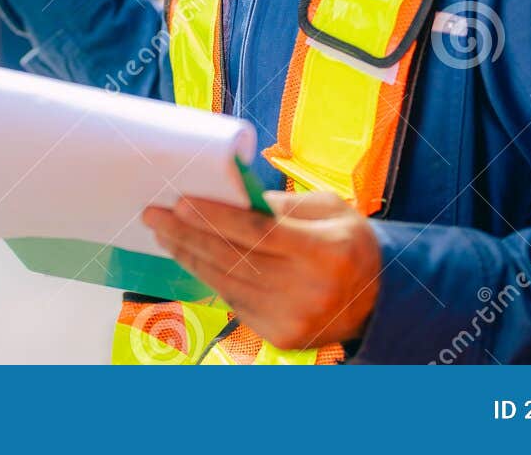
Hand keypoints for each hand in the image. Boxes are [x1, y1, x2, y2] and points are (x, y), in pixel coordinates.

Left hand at [142, 189, 381, 349]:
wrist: (377, 298)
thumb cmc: (346, 241)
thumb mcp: (327, 209)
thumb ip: (280, 203)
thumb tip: (225, 194)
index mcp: (325, 252)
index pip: (257, 233)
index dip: (214, 217)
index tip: (178, 201)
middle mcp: (309, 291)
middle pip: (233, 259)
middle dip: (186, 234)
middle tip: (154, 214)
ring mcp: (293, 319)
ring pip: (226, 283)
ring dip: (188, 256)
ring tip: (164, 234)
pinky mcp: (281, 337)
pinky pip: (234, 302)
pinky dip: (207, 278)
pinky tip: (189, 258)